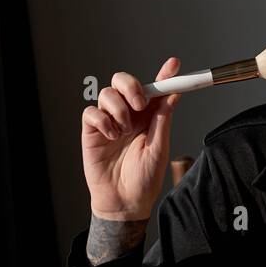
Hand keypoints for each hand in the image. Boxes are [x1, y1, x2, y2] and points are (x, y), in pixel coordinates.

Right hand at [81, 57, 181, 219]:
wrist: (124, 202)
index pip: (155, 90)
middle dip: (131, 86)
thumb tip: (173, 95)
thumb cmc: (144, 179)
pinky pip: (91, 112)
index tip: (174, 64)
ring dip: (118, 108)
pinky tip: (111, 135)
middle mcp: (129, 114)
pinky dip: (102, 120)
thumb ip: (163, 120)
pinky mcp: (92, 131)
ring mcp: (109, 121)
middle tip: (140, 103)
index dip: (165, 74)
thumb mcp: (159, 149)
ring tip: (124, 130)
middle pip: (123, 81)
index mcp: (149, 117)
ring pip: (106, 93)